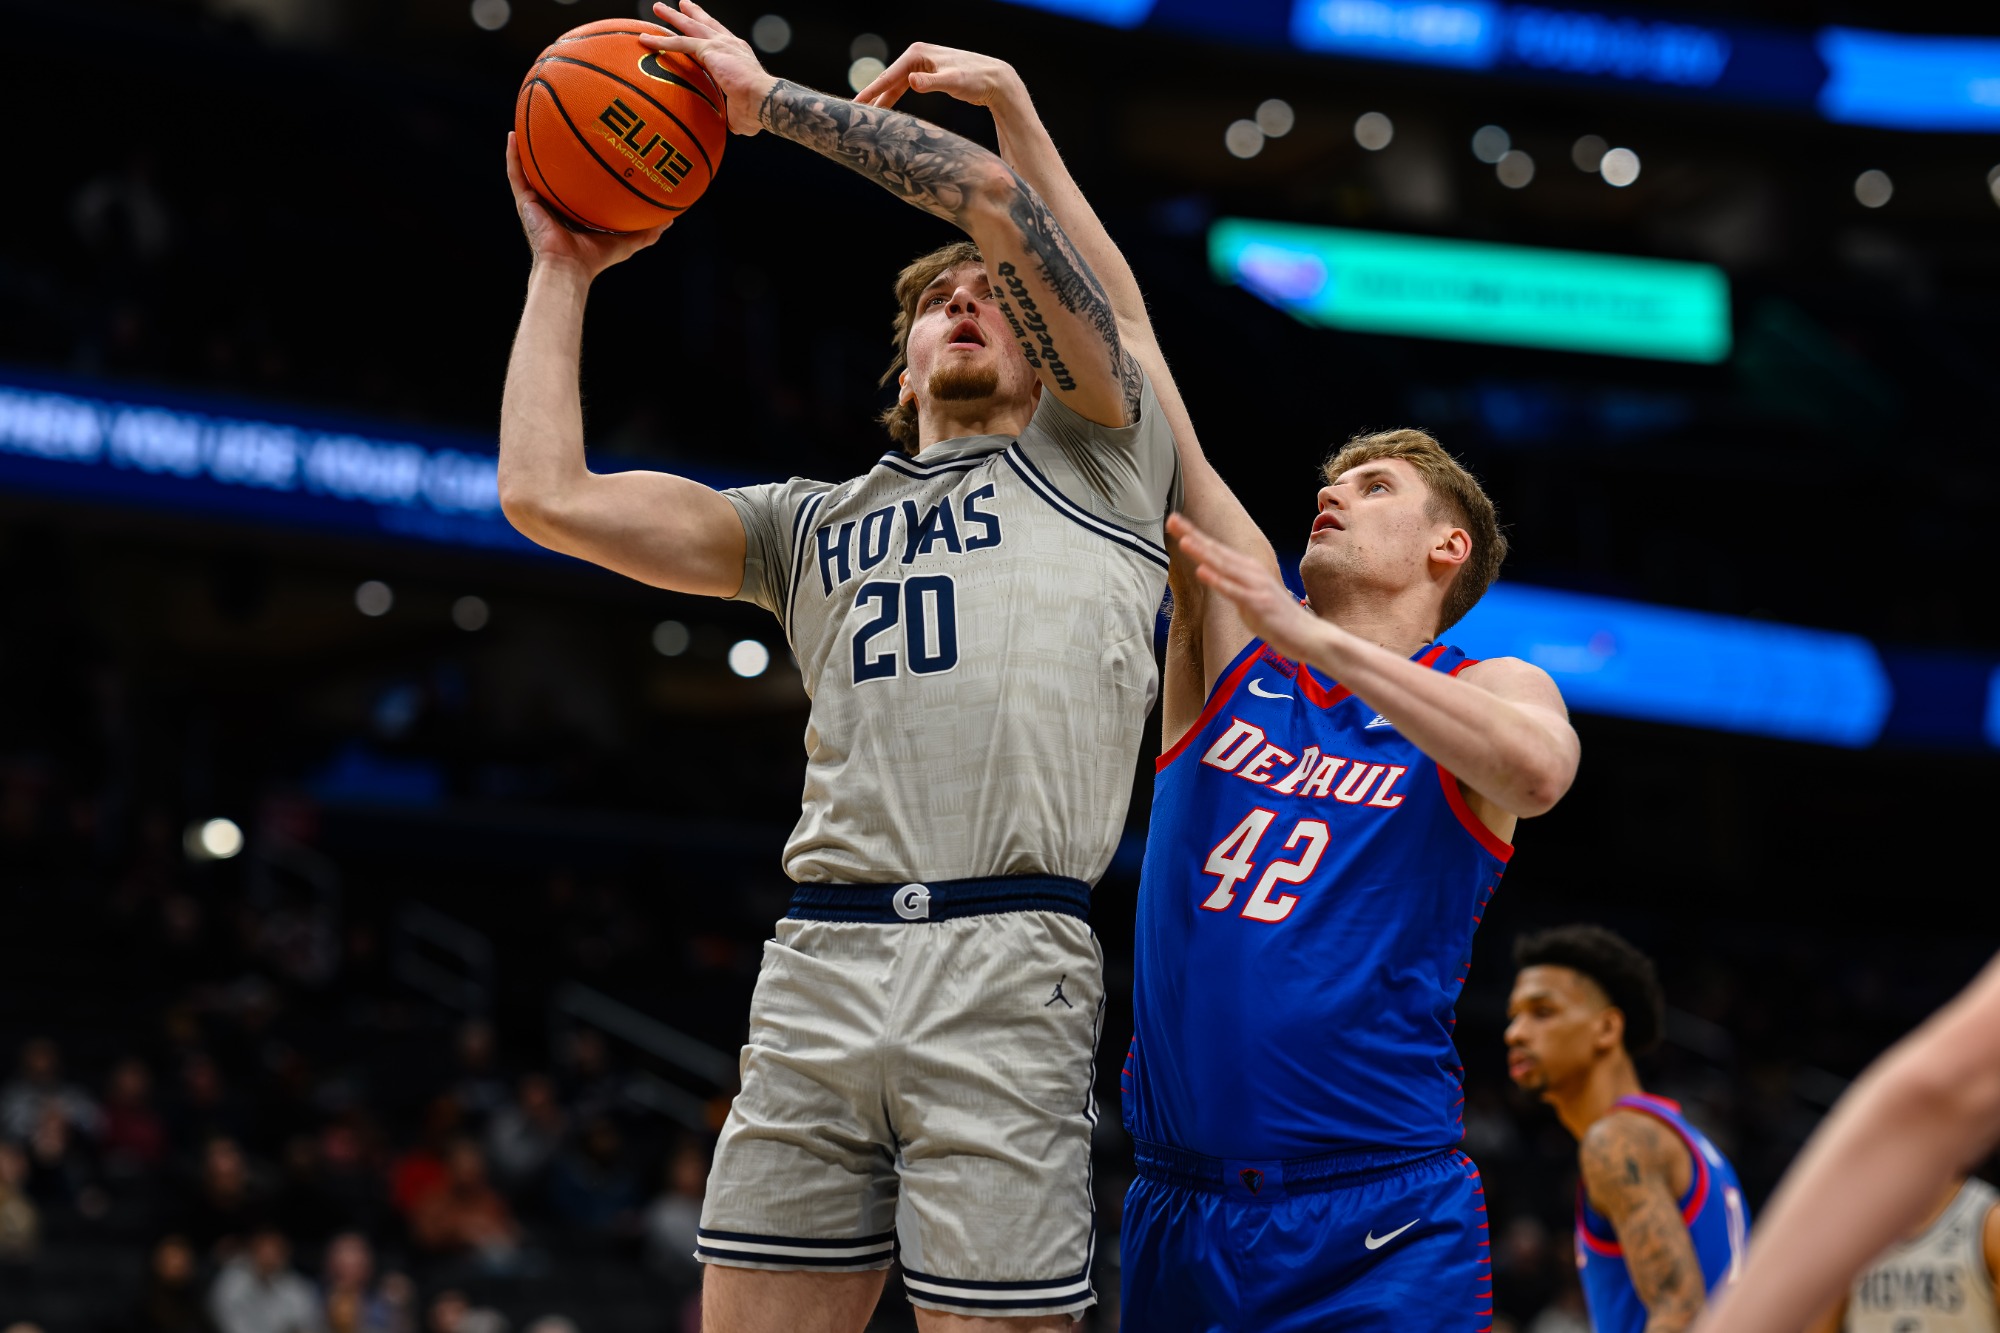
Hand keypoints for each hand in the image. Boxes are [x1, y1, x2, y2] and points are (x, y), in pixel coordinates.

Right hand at [506, 133, 667, 278]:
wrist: (568, 268)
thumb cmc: (594, 259)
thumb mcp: (626, 242)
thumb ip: (647, 231)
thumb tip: (671, 220)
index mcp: (574, 209)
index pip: (577, 182)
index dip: (581, 164)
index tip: (591, 143)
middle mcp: (554, 202)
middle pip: (554, 170)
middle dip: (556, 149)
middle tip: (562, 124)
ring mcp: (537, 201)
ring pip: (530, 167)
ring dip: (528, 145)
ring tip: (529, 118)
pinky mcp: (524, 202)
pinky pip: (516, 174)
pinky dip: (512, 155)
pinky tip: (512, 135)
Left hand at [644, 1, 772, 135]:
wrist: (764, 100)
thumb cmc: (758, 110)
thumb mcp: (741, 111)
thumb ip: (733, 113)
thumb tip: (731, 125)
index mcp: (740, 55)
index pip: (720, 38)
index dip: (708, 30)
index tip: (701, 23)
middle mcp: (730, 44)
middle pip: (705, 24)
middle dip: (692, 13)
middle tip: (680, 4)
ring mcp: (719, 45)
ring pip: (690, 27)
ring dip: (672, 17)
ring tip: (657, 8)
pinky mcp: (709, 50)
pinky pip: (680, 43)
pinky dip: (661, 41)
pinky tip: (645, 39)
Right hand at [853, 42, 1025, 113]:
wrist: (994, 79)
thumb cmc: (976, 79)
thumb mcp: (953, 81)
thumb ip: (932, 82)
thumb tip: (911, 81)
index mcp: (917, 54)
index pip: (888, 75)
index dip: (871, 91)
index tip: (856, 105)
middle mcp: (916, 56)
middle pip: (888, 79)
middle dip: (871, 96)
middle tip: (853, 113)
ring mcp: (921, 65)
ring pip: (894, 85)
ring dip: (881, 100)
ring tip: (865, 116)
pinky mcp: (927, 75)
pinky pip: (903, 88)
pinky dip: (893, 99)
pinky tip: (886, 111)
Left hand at [1167, 512, 1328, 665]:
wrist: (1308, 635)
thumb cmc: (1278, 619)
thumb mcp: (1251, 597)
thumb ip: (1233, 585)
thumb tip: (1215, 578)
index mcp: (1248, 570)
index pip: (1216, 549)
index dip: (1195, 534)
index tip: (1175, 522)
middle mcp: (1251, 572)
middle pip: (1216, 551)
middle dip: (1193, 534)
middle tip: (1172, 519)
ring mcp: (1255, 587)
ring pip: (1224, 566)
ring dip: (1204, 552)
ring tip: (1184, 539)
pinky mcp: (1258, 604)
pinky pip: (1234, 591)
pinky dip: (1218, 581)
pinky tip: (1202, 571)